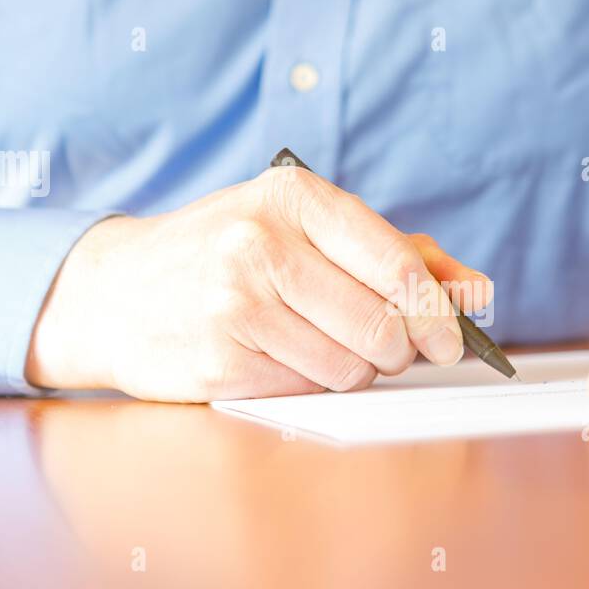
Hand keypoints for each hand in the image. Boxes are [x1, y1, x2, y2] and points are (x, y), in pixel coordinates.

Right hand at [26, 165, 490, 400]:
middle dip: (399, 348)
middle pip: (384, 327)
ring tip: (318, 341)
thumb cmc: (224, 252)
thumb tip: (474, 289)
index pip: (397, 266)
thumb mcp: (302, 226)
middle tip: (386, 345)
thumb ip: (397, 252)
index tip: (451, 337)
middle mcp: (261, 245)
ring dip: (354, 368)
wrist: (114, 291)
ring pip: (351, 368)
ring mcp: (236, 306)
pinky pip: (308, 390)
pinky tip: (279, 355)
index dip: (438, 313)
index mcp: (293, 197)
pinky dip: (311, 382)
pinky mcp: (221, 362)